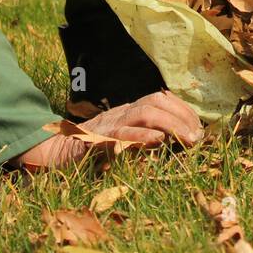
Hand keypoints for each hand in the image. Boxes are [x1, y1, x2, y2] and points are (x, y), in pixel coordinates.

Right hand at [10, 91, 202, 171]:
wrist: (52, 153)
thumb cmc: (91, 149)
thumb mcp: (121, 138)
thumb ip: (144, 135)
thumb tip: (177, 138)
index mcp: (127, 111)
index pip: (161, 99)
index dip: (182, 110)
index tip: (200, 127)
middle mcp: (119, 113)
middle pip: (155, 103)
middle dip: (181, 117)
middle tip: (198, 137)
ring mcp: (106, 125)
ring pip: (141, 113)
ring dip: (169, 124)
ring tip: (187, 139)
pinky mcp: (93, 140)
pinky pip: (118, 135)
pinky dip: (139, 136)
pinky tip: (156, 140)